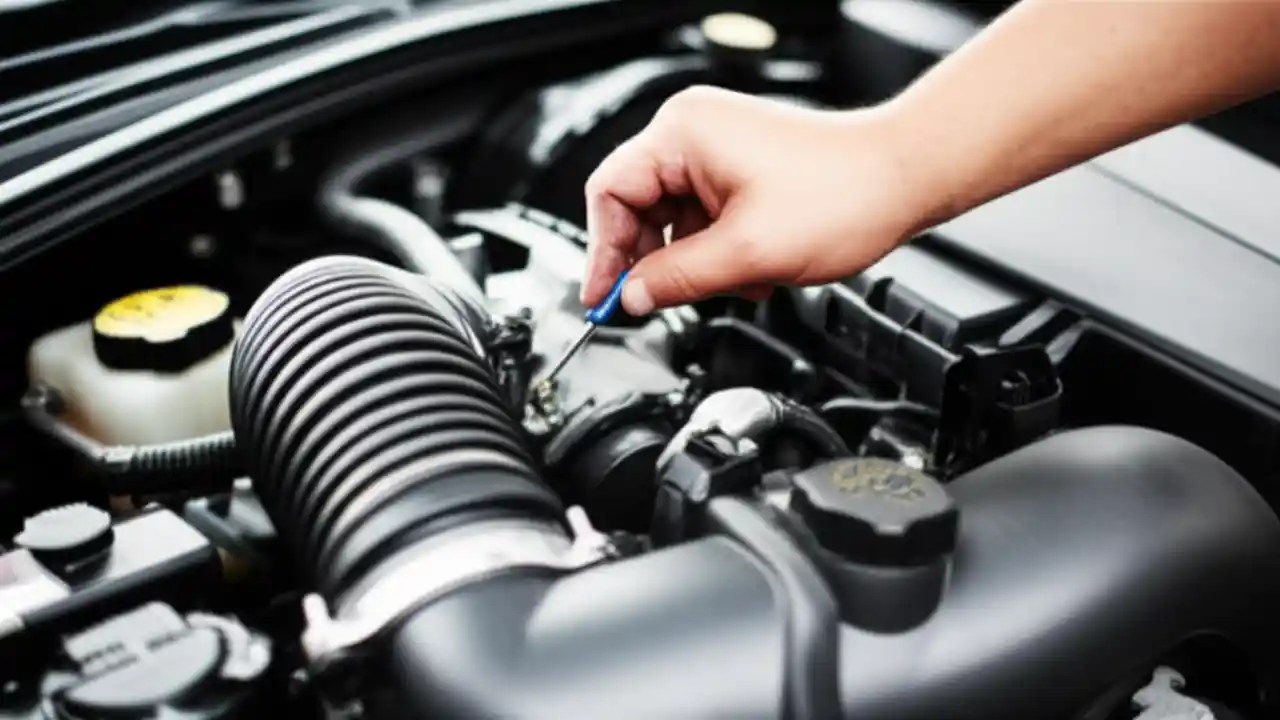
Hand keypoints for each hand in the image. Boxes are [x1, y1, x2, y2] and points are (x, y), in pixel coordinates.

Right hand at [582, 86, 942, 314]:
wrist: (904, 179)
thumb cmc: (843, 194)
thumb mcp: (745, 254)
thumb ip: (676, 280)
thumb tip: (630, 297)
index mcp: (683, 133)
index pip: (610, 194)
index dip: (603, 254)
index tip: (604, 299)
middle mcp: (693, 131)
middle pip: (638, 208)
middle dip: (656, 261)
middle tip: (659, 302)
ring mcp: (717, 148)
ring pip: (673, 219)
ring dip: (693, 262)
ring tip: (732, 283)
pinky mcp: (738, 168)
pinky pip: (702, 216)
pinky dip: (716, 251)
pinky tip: (748, 271)